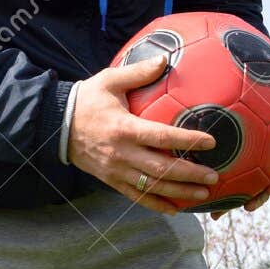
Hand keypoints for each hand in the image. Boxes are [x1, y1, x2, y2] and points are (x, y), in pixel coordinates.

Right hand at [67, 54, 219, 214]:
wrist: (56, 125)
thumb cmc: (87, 100)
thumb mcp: (109, 80)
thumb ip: (138, 72)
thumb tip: (165, 58)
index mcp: (125, 128)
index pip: (162, 137)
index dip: (187, 141)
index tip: (210, 142)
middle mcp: (122, 154)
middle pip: (161, 169)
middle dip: (190, 175)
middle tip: (213, 177)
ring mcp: (116, 171)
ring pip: (152, 187)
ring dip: (179, 193)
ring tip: (203, 195)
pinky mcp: (111, 181)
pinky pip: (136, 197)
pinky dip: (156, 205)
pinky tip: (175, 210)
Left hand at [208, 67, 269, 219]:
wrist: (233, 110)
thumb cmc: (254, 101)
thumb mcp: (266, 90)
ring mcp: (255, 175)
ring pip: (259, 191)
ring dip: (256, 199)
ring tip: (247, 205)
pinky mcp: (236, 184)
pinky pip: (230, 197)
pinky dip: (224, 205)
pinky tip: (213, 213)